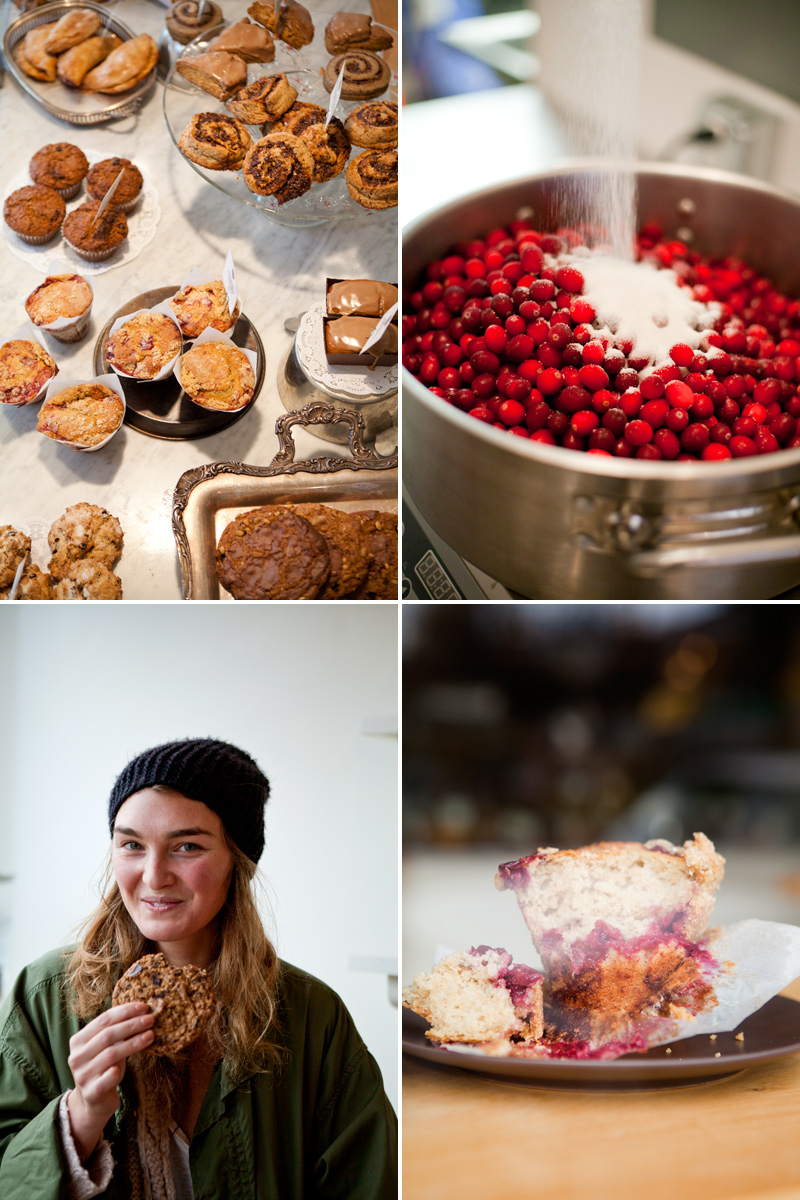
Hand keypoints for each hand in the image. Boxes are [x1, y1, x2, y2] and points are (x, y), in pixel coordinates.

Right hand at [66, 1002, 154, 1160]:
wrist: (94, 1101)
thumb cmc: (104, 1067)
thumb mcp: (107, 1047)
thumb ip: (117, 1031)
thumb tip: (142, 1012)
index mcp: (78, 1040)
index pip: (103, 1020)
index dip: (125, 1011)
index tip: (144, 1006)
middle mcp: (77, 1057)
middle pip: (108, 1035)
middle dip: (132, 1025)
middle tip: (151, 1019)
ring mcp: (82, 1075)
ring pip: (111, 1054)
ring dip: (133, 1043)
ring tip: (151, 1035)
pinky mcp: (91, 1093)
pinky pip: (106, 1079)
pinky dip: (116, 1071)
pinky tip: (128, 1064)